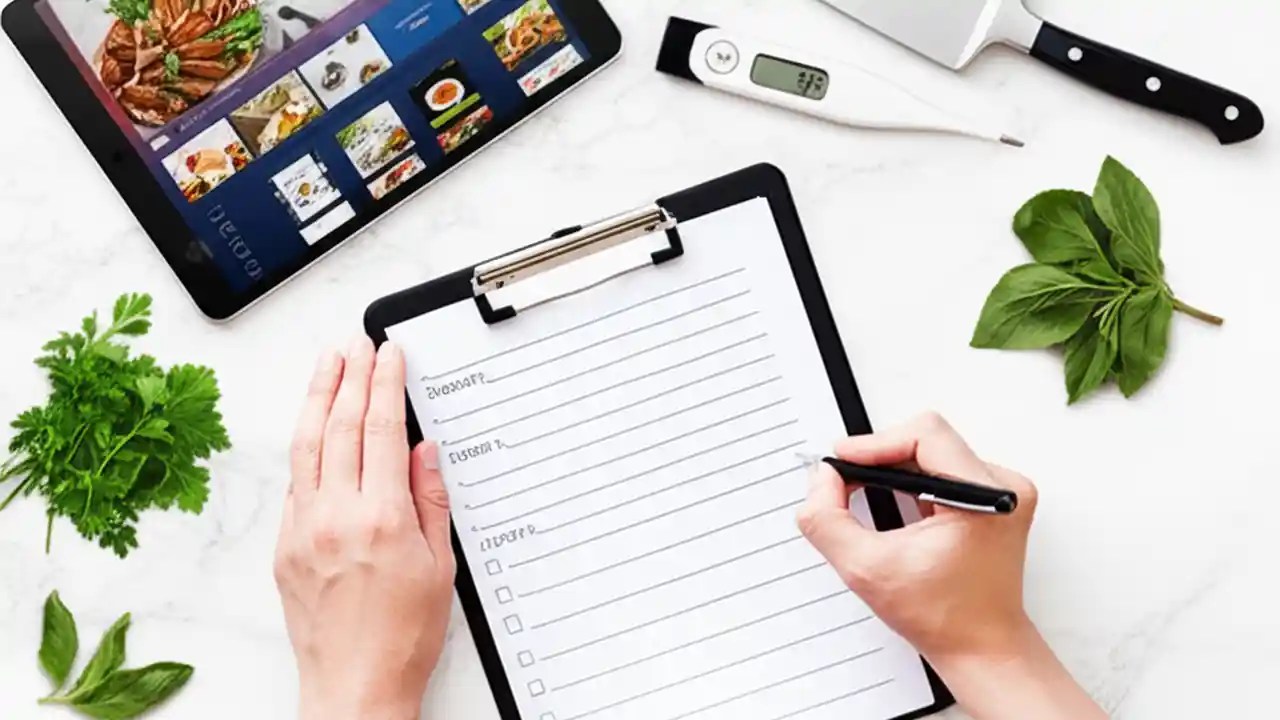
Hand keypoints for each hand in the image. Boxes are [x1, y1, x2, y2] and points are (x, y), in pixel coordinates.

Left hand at [274, 338, 454, 719]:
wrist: (356, 686)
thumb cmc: (404, 636)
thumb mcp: (439, 565)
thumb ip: (429, 500)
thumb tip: (422, 450)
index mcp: (381, 518)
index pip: (379, 430)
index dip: (383, 384)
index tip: (387, 355)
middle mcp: (335, 517)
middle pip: (339, 426)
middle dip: (349, 377)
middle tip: (357, 345)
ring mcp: (302, 530)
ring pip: (305, 446)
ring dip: (317, 397)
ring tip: (326, 364)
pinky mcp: (283, 547)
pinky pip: (294, 483)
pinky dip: (305, 446)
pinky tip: (314, 428)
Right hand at [797, 413, 1105, 719]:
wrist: (982, 649)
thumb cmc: (942, 618)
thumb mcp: (866, 569)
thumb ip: (828, 520)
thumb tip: (821, 479)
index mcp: (986, 496)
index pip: (925, 435)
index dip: (875, 444)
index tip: (844, 463)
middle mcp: (1003, 487)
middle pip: (927, 440)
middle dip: (880, 458)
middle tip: (847, 481)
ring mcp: (1003, 493)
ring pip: (933, 453)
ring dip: (895, 471)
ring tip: (870, 496)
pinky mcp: (994, 502)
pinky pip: (944, 470)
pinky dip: (912, 483)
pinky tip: (897, 509)